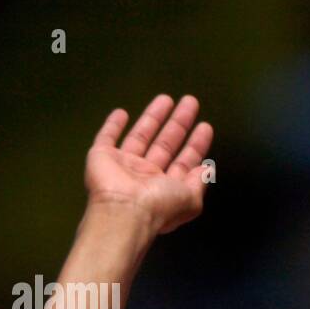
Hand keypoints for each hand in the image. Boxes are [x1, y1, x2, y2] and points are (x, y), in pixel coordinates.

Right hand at [85, 94, 213, 235]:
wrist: (123, 210)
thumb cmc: (159, 206)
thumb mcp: (190, 199)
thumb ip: (200, 183)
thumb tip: (207, 170)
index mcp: (167, 185)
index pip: (185, 160)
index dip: (196, 144)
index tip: (205, 126)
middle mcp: (147, 175)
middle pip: (166, 143)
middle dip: (179, 123)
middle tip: (191, 102)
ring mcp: (124, 165)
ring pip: (141, 135)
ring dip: (153, 117)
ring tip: (166, 98)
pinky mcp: (102, 156)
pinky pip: (107, 137)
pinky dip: (112, 125)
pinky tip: (121, 113)